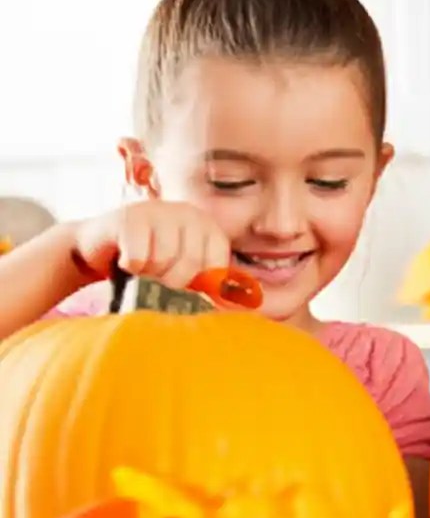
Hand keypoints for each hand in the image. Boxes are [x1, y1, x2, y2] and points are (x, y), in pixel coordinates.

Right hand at [71, 200, 231, 289]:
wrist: (99, 244)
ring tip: (142, 264)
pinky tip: (126, 258)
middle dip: (170, 279)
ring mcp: (159, 210)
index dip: (198, 281)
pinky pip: (138, 257)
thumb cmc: (149, 259)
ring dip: (148, 272)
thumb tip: (243, 307)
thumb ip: (210, 282)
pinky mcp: (130, 217)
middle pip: (190, 264)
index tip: (182, 280)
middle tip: (156, 272)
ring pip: (163, 260)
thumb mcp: (183, 267)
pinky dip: (130, 266)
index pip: (216, 263)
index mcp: (207, 225)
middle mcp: (188, 213)